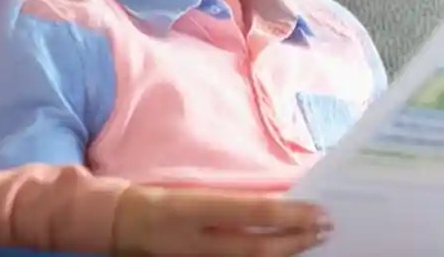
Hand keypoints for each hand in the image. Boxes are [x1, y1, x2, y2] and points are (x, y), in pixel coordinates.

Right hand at [112, 184, 329, 255]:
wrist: (119, 226)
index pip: (249, 213)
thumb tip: (275, 202)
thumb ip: (228, 201)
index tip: (317, 210)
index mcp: (192, 209)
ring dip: (285, 253)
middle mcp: (196, 240)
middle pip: (256, 248)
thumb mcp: (190, 191)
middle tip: (324, 229)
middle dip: (295, 241)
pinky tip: (282, 254)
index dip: (288, 214)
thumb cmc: (158, 200)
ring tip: (312, 240)